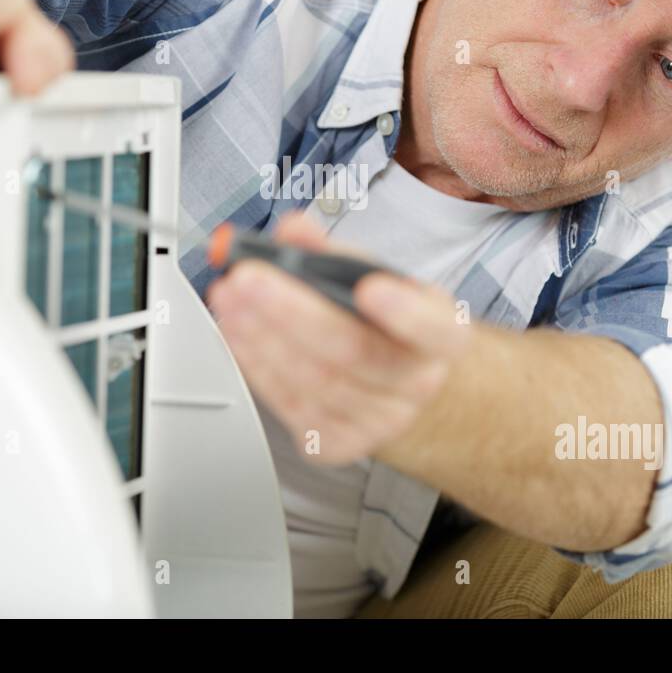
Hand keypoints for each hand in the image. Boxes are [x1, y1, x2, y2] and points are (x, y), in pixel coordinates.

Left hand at [206, 212, 471, 464]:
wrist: (406, 390)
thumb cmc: (391, 328)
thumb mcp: (382, 280)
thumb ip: (336, 252)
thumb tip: (294, 230)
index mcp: (442, 336)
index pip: (434, 329)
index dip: (404, 312)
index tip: (371, 287)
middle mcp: (416, 383)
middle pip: (354, 352)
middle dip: (292, 311)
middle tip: (249, 277)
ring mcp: (379, 420)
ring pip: (313, 380)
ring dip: (261, 335)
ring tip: (229, 299)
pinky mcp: (339, 442)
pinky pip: (291, 405)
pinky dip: (257, 365)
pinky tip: (237, 333)